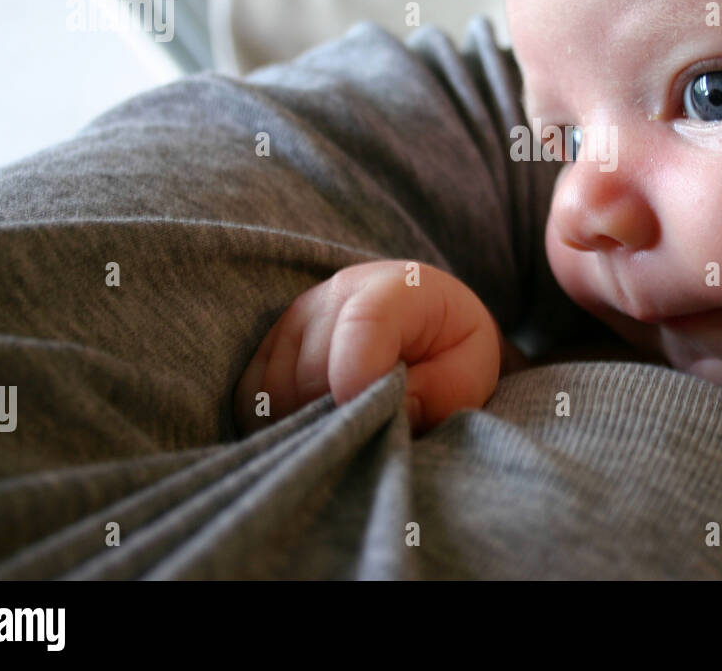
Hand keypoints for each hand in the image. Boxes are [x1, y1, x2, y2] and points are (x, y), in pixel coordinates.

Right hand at [234, 261, 503, 435]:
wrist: (428, 329)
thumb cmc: (451, 352)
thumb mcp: (469, 373)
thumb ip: (436, 394)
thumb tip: (386, 416)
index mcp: (399, 288)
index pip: (365, 323)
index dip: (361, 378)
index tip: (371, 417)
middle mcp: (337, 292)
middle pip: (313, 368)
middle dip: (342, 414)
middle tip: (374, 433)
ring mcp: (295, 318)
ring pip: (278, 389)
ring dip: (310, 422)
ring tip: (352, 426)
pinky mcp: (268, 347)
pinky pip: (253, 397)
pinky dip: (281, 422)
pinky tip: (319, 424)